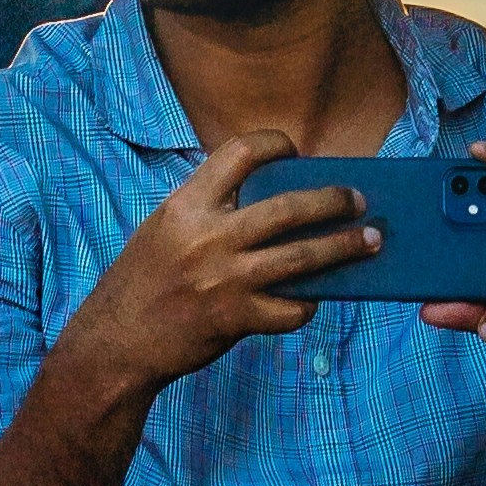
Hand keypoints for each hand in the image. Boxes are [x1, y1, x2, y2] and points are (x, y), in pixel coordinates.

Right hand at [74, 137, 380, 392]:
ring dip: (344, 247)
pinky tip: (316, 299)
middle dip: (333, 200)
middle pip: (288, 206)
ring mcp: (224, 279)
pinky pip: (290, 308)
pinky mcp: (235, 318)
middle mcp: (207, 237)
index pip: (239, 152)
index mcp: (186, 205)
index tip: (295, 150)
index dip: (275, 144)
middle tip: (359, 199)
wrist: (115, 342)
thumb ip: (208, 210)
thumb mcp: (164, 229)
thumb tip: (268, 199)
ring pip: (302, 256)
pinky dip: (308, 303)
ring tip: (371, 242)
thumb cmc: (141, 282)